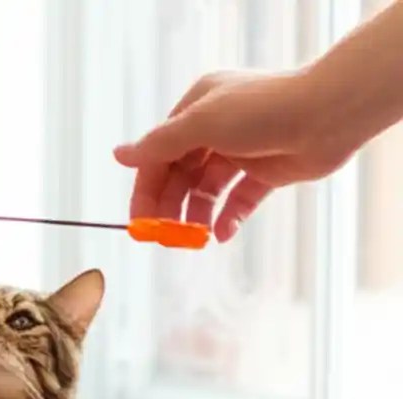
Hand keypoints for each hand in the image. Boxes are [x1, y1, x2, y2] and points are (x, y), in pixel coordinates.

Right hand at [113, 69, 353, 240]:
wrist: (330, 115)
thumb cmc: (264, 110)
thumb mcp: (201, 124)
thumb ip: (159, 144)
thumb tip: (119, 155)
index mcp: (196, 108)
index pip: (158, 154)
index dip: (146, 189)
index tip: (138, 222)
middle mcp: (216, 127)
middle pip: (179, 174)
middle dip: (169, 207)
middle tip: (162, 237)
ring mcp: (242, 150)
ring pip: (206, 190)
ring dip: (196, 215)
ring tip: (194, 238)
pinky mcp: (266, 171)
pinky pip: (238, 199)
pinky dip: (228, 217)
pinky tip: (222, 234)